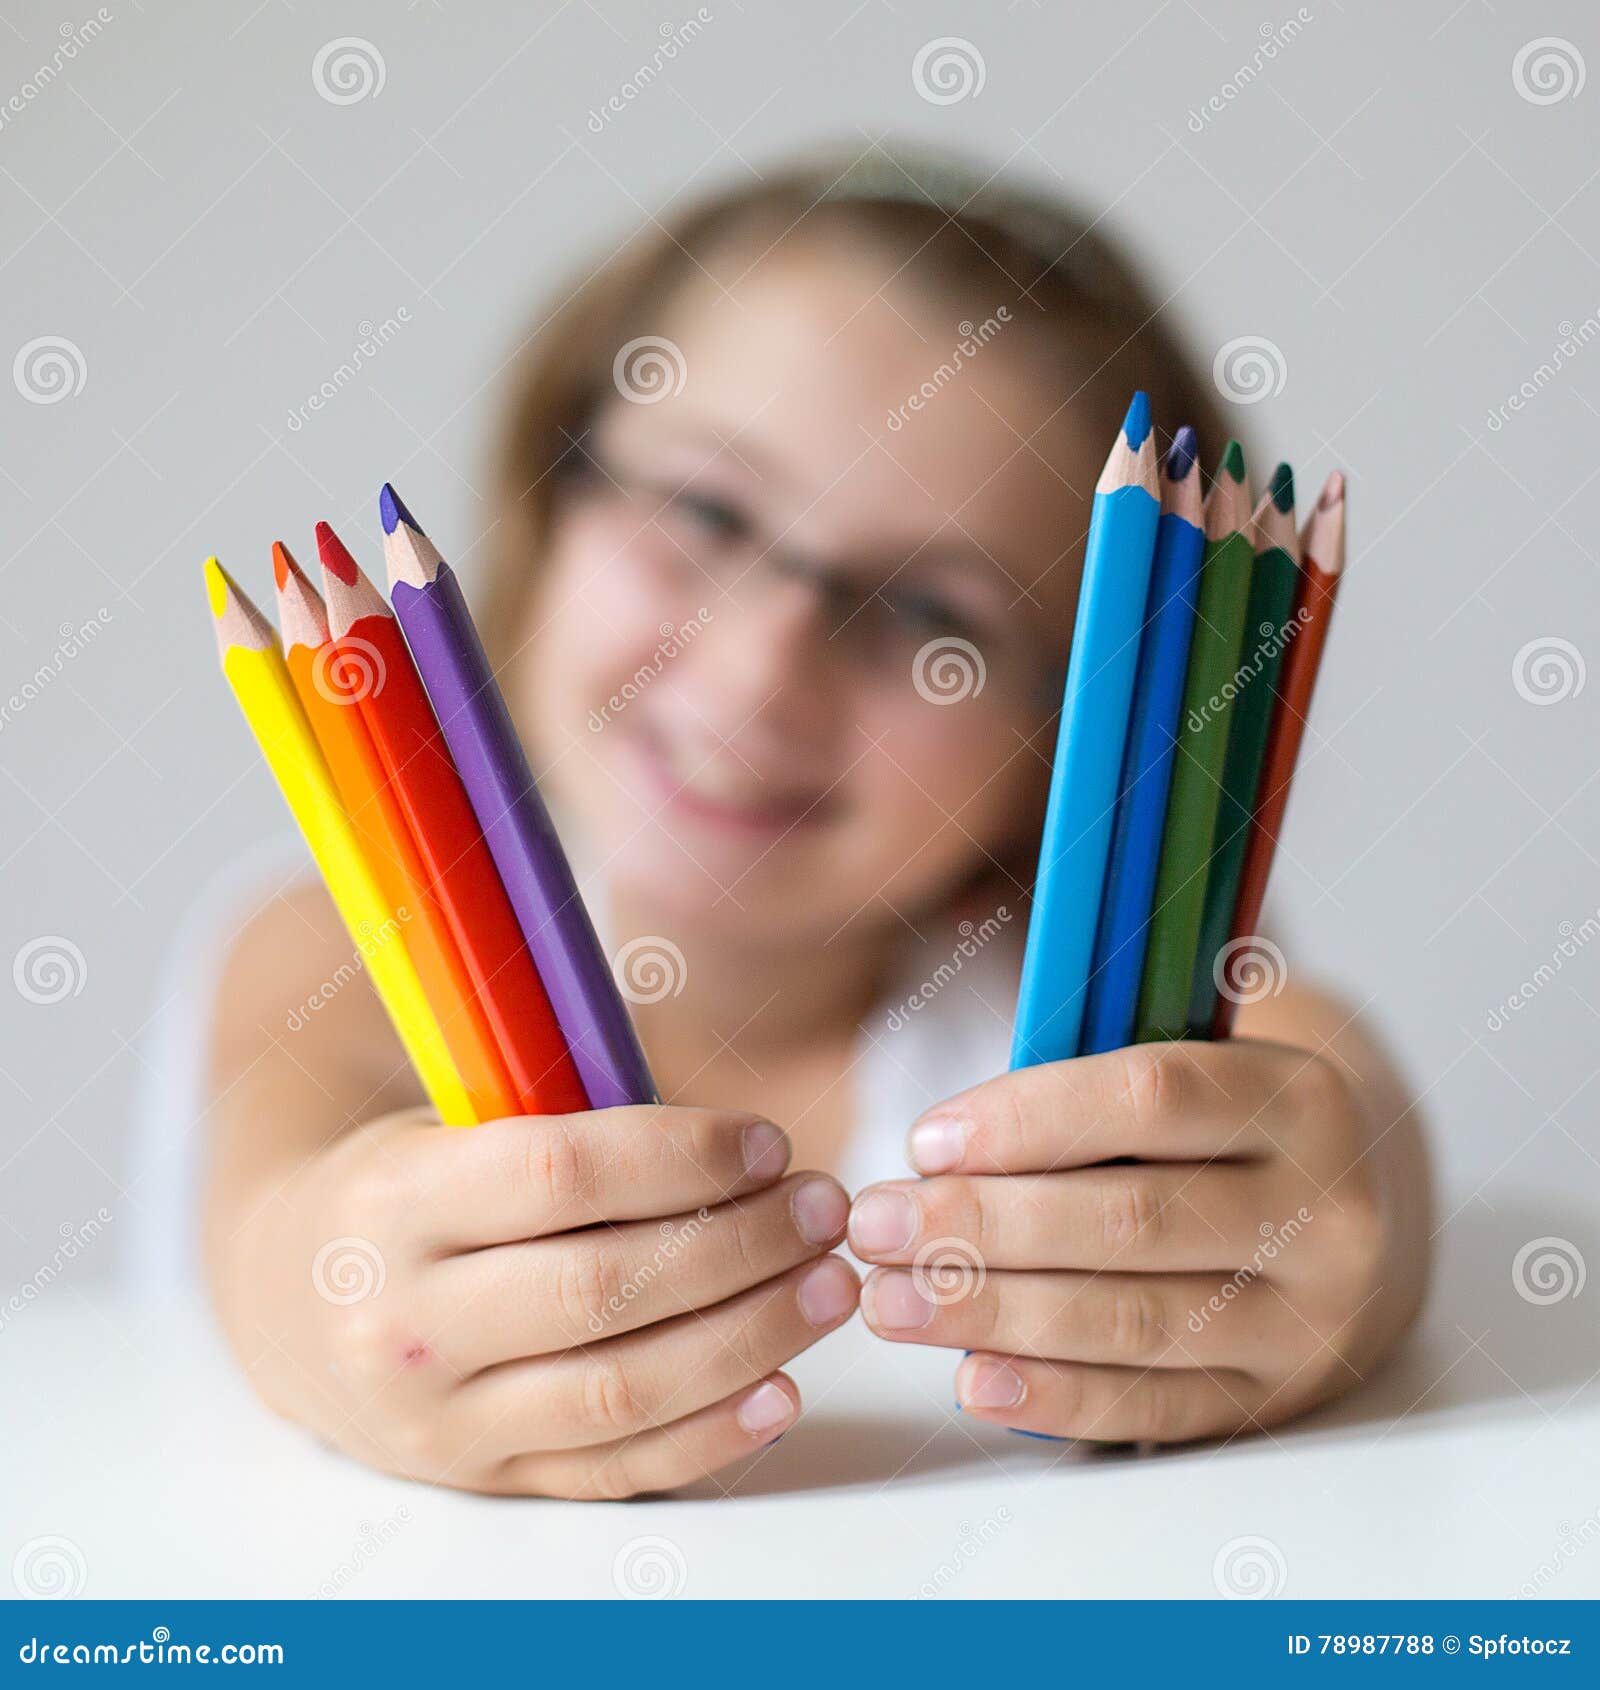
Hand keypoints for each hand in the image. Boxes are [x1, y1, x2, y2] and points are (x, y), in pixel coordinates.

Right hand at [231, 1105, 858, 1497]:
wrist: (290, 1297)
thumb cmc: (412, 1183)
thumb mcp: (457, 1118)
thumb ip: (574, 1114)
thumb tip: (736, 1136)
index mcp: (397, 1201)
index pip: (561, 1173)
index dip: (682, 1155)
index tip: (768, 1142)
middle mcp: (406, 1322)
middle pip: (605, 1289)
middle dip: (740, 1246)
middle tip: (826, 1210)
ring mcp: (441, 1419)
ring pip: (622, 1390)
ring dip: (750, 1338)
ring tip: (829, 1287)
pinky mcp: (483, 1477)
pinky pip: (613, 1469)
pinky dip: (709, 1435)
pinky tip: (782, 1387)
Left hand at [848, 1038, 1423, 1442]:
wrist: (1352, 1213)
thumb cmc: (1223, 1129)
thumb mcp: (1187, 1072)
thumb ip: (1085, 1090)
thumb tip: (939, 1150)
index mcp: (1300, 1099)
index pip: (1149, 1098)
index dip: (1026, 1119)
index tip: (924, 1141)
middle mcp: (1324, 1212)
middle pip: (1130, 1219)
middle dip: (981, 1224)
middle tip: (874, 1225)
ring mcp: (1308, 1319)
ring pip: (1131, 1319)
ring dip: (992, 1312)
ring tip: (892, 1299)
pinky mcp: (1275, 1399)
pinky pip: (1153, 1406)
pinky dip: (1054, 1395)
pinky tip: (970, 1376)